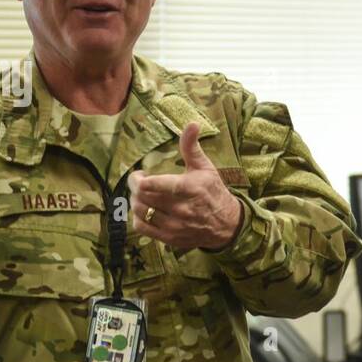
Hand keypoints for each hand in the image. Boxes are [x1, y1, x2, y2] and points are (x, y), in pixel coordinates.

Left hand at [128, 122, 241, 250]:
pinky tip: (144, 211)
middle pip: (141, 197)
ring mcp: (175, 226)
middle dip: (134, 187)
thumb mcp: (205, 167)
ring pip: (140, 212)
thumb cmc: (213, 192)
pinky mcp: (170, 239)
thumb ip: (191, 146)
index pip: (151, 186)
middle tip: (139, 183)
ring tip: (142, 196)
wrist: (227, 224)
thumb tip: (192, 123)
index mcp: (189, 188)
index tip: (141, 174)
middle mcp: (181, 209)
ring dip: (135, 201)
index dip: (137, 179)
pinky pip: (142, 229)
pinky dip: (137, 218)